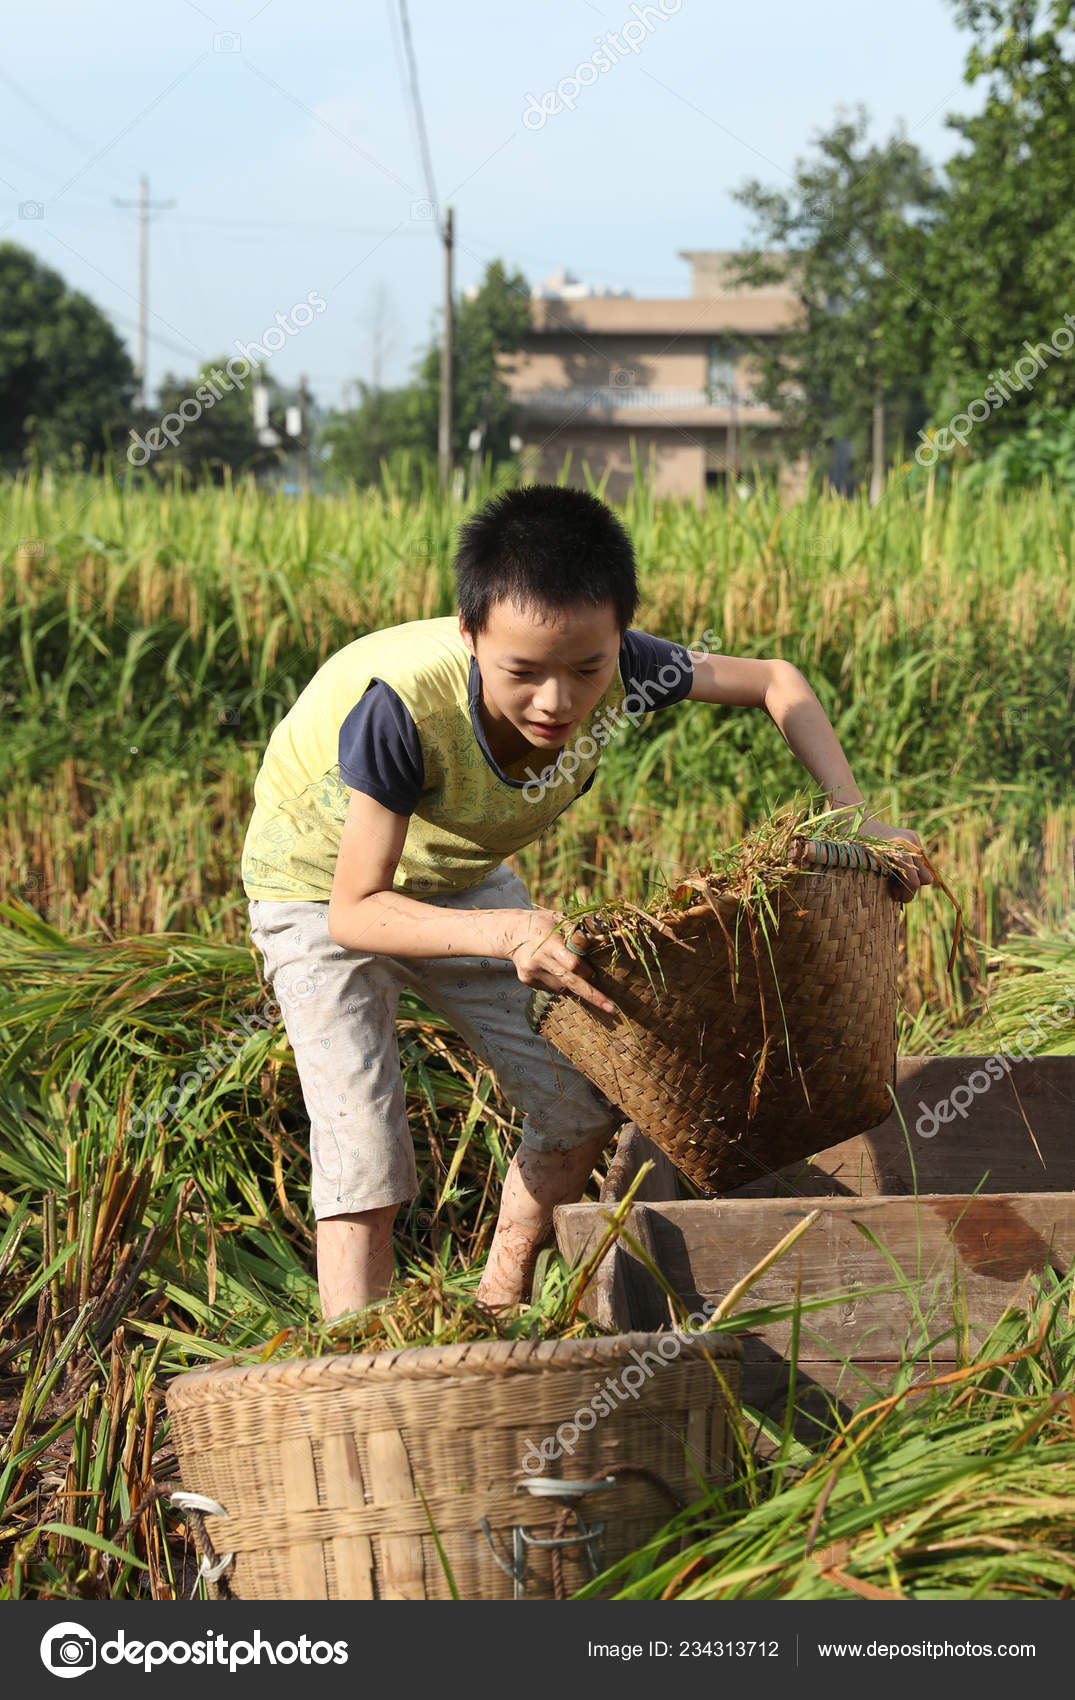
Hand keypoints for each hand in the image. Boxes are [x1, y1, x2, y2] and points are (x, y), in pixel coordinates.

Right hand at [502, 908, 616, 1013]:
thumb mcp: (561, 919)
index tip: (597, 976)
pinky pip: (551, 987)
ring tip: (564, 965)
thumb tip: (606, 938)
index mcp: (549, 944)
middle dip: (592, 996)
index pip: (572, 964)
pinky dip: (559, 981)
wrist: (512, 931)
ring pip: (562, 987)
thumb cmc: (544, 923)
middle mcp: (538, 960)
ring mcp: (531, 973)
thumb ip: (581, 930)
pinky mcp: (526, 981)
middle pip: (570, 983)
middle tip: (611, 1008)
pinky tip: (552, 968)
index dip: (587, 971)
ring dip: (572, 982)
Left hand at [852, 817, 933, 902]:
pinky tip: (895, 865)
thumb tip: (896, 898)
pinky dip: (911, 866)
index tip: (893, 896)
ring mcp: (913, 839)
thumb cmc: (857, 848)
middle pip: (926, 878)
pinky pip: (919, 858)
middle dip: (912, 888)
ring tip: (894, 879)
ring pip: (925, 869)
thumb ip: (885, 880)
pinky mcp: (913, 836)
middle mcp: (909, 845)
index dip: (905, 895)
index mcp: (897, 853)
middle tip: (894, 891)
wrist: (856, 821)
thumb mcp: (868, 866)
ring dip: (913, 878)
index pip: (914, 882)